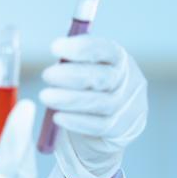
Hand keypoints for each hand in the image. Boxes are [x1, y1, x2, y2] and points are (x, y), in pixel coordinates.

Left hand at [39, 35, 147, 177]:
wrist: (105, 125)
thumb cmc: (87, 89)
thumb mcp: (84, 71)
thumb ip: (74, 62)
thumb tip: (57, 52)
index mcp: (120, 59)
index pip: (106, 49)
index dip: (81, 48)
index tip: (55, 48)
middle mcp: (130, 82)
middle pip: (103, 77)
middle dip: (72, 75)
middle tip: (47, 75)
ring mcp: (130, 107)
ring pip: (100, 103)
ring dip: (69, 99)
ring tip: (45, 96)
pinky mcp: (124, 130)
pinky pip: (99, 126)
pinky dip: (76, 121)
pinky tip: (58, 117)